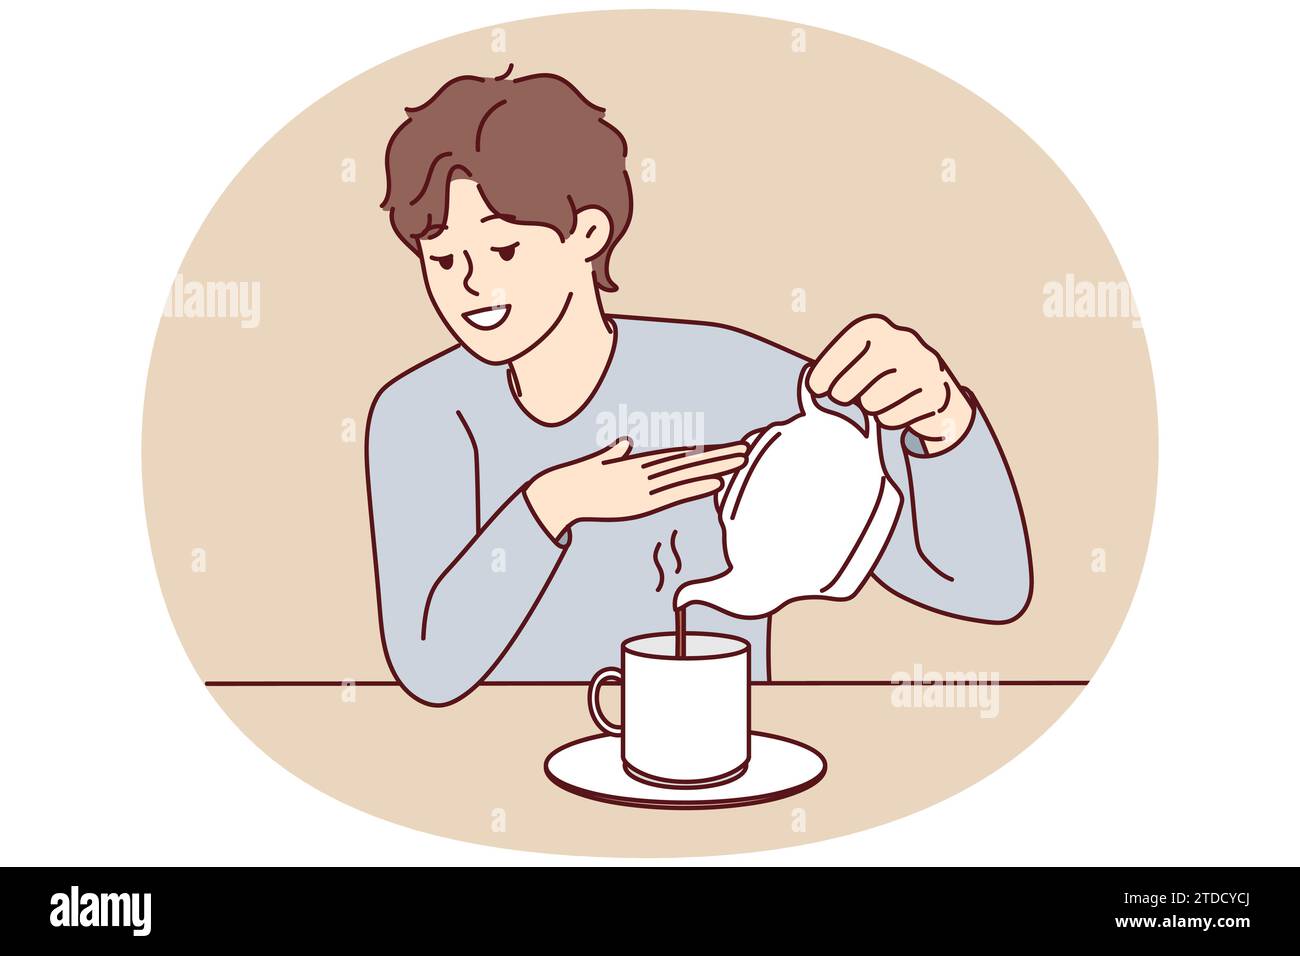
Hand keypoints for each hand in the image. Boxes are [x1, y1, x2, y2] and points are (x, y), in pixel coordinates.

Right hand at [525, 439, 748, 539]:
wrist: (562, 492)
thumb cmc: (578, 479)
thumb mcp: (600, 462)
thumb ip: (615, 453)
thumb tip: (624, 441)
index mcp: (639, 463)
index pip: (679, 456)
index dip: (704, 452)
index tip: (724, 449)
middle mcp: (648, 470)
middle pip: (692, 460)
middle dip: (721, 455)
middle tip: (748, 449)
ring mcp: (647, 484)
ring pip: (690, 472)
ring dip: (718, 466)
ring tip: (742, 461)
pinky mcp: (642, 500)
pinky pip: (677, 492)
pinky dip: (698, 486)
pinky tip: (718, 483)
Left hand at [808, 314, 972, 452]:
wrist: (938, 389)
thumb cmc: (886, 374)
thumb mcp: (860, 359)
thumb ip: (833, 367)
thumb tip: (807, 381)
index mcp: (876, 328)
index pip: (837, 354)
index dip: (823, 375)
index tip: (817, 389)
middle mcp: (901, 341)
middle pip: (850, 385)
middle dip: (845, 396)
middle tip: (854, 397)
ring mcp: (922, 366)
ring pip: (871, 403)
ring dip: (871, 408)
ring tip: (879, 401)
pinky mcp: (935, 393)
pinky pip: (892, 418)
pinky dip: (889, 419)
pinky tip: (897, 409)